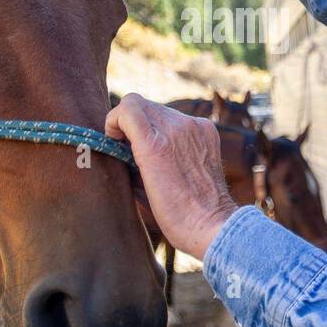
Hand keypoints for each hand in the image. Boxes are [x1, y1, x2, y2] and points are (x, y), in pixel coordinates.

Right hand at [106, 94, 237, 259]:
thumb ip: (126, 156)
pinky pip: (180, 118)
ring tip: (153, 152)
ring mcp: (195, 127)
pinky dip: (171, 129)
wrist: (211, 223)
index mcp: (154, 145)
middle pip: (141, 103)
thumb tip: (120, 142)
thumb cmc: (171, 214)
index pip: (127, 105)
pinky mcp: (208, 129)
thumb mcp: (137, 187)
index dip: (115, 120)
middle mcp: (176, 129)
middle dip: (130, 121)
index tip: (116, 139)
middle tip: (131, 146)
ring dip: (150, 124)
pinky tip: (173, 152)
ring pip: (160, 109)